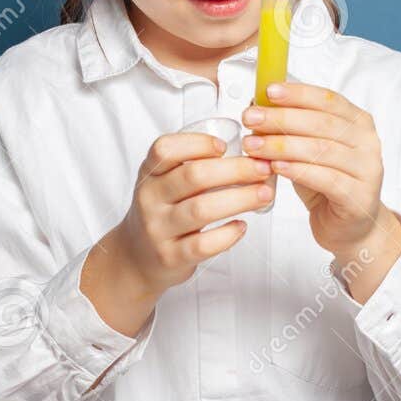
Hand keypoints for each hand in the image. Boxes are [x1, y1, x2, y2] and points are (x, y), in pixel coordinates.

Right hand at [81, 132, 272, 334]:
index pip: (165, 149)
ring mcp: (158, 229)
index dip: (197, 143)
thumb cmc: (162, 212)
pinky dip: (227, 234)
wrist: (136, 257)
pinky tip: (242, 226)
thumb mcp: (164, 184)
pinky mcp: (170, 256)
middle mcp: (149, 199)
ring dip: (240, 199)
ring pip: (201, 210)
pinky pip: (202, 245)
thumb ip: (191, 167)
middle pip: (193, 176)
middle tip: (263, 169)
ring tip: (264, 194)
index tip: (225, 146)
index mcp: (149, 174)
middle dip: (235, 170)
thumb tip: (248, 154)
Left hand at [242, 82, 400, 296]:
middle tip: (250, 118)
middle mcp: (367, 142)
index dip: (297, 93)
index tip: (268, 91)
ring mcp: (367, 169)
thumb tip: (258, 106)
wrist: (350, 227)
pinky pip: (326, 179)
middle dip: (281, 118)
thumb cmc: (328, 184)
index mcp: (357, 122)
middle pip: (321, 123)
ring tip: (253, 145)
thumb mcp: (309, 149)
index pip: (327, 100)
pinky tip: (277, 167)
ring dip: (282, 145)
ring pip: (321, 150)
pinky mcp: (359, 196)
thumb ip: (292, 129)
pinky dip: (298, 171)